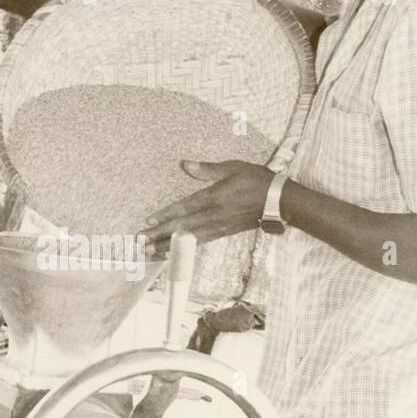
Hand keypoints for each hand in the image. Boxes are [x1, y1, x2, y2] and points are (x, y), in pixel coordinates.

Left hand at [144, 160, 273, 248]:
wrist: (277, 202)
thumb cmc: (256, 180)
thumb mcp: (232, 167)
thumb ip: (207, 169)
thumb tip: (184, 164)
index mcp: (214, 197)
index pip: (185, 207)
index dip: (165, 214)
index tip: (148, 220)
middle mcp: (213, 216)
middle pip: (181, 227)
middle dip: (158, 236)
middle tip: (139, 243)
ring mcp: (217, 227)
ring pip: (186, 240)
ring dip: (166, 247)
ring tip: (147, 253)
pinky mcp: (221, 234)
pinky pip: (196, 244)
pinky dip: (181, 250)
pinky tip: (168, 254)